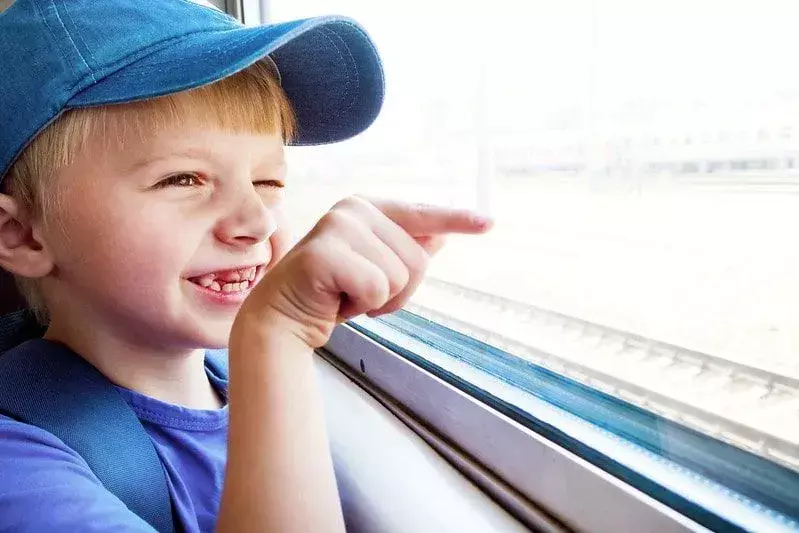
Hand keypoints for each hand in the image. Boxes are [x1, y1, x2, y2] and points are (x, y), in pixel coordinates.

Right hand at [235, 196, 492, 347]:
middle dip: (397, 291)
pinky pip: (377, 289)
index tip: (489, 223)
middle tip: (360, 293)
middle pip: (419, 259)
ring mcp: (338, 227)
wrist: (283, 318)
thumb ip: (405, 250)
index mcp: (367, 208)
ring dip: (380, 301)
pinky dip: (363, 307)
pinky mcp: (325, 253)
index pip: (422, 214)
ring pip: (401, 276)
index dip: (457, 220)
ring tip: (347, 296)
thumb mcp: (376, 271)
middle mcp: (354, 208)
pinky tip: (336, 302)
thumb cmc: (332, 294)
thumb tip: (442, 236)